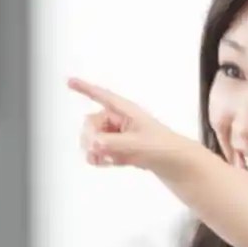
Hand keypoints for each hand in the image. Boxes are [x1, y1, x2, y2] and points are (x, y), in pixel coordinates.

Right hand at [67, 77, 200, 176]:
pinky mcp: (120, 150)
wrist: (177, 165)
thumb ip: (112, 143)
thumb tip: (92, 143)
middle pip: (91, 124)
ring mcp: (119, 136)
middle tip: (101, 150)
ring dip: (95, 151)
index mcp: (126, 111)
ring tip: (110, 159)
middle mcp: (120, 121)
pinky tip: (109, 163)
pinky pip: (99, 151)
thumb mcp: (137, 145)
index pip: (102, 96)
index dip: (85, 88)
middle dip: (91, 137)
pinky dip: (100, 158)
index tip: (70, 81)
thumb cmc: (163, 148)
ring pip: (93, 139)